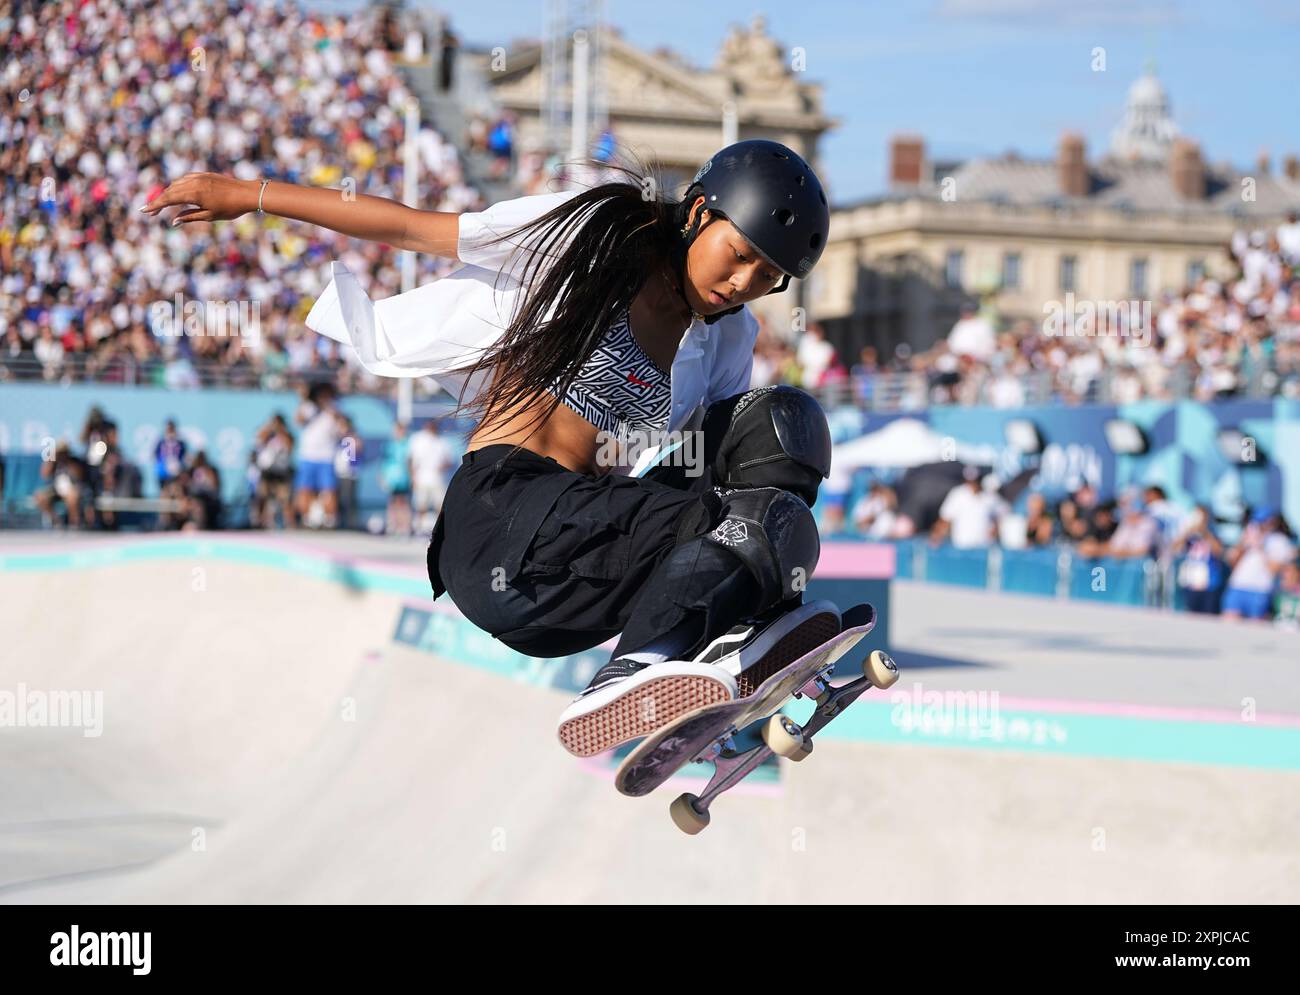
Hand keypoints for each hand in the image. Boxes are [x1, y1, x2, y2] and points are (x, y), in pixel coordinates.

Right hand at [139, 172, 255, 226]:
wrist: (247, 193)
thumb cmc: (231, 208)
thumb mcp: (209, 216)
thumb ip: (189, 217)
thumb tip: (173, 222)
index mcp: (193, 194)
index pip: (168, 199)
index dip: (155, 206)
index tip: (143, 211)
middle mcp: (193, 182)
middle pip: (169, 191)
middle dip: (159, 202)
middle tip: (151, 212)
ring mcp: (198, 176)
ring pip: (176, 184)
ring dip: (168, 194)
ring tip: (163, 205)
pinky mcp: (203, 174)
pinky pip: (185, 179)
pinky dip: (178, 186)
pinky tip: (177, 193)